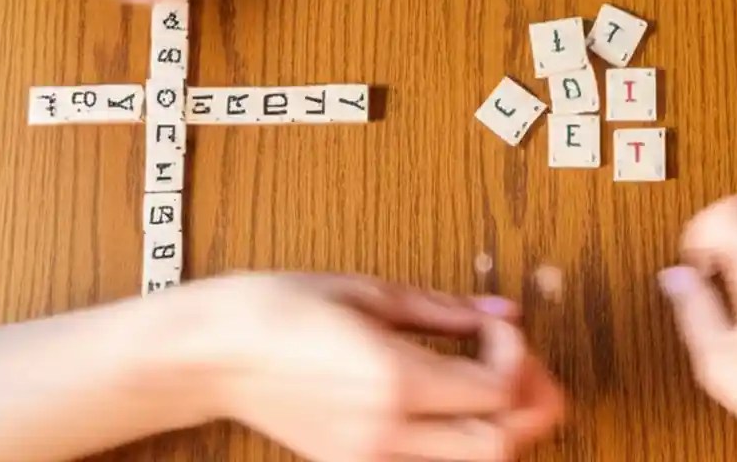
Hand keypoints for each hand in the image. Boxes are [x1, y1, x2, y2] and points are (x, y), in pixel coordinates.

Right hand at [192, 273, 564, 460]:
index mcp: (393, 380)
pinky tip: (450, 406)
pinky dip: (457, 439)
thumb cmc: (272, 312)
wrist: (209, 355)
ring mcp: (369, 455)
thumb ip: (444, 308)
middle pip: (498, 445)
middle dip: (527, 406)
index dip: (516, 352)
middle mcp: (386, 430)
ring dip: (497, 427)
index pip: (497, 387)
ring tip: (492, 386)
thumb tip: (500, 309)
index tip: (498, 324)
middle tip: (524, 367)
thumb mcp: (367, 291)